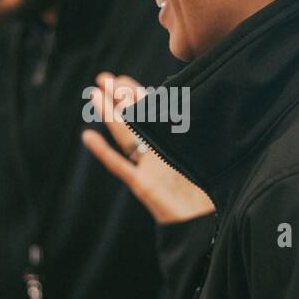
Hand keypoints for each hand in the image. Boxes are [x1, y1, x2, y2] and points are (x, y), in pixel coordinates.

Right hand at [82, 71, 214, 224]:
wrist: (207, 221)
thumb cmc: (210, 188)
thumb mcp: (205, 151)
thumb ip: (198, 130)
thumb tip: (193, 98)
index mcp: (171, 143)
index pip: (149, 113)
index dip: (135, 95)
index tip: (122, 79)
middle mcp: (157, 152)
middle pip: (133, 120)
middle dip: (118, 98)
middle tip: (103, 78)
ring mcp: (147, 167)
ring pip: (123, 136)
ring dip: (108, 115)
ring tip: (93, 95)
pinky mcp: (143, 186)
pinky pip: (120, 166)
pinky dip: (104, 152)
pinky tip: (88, 136)